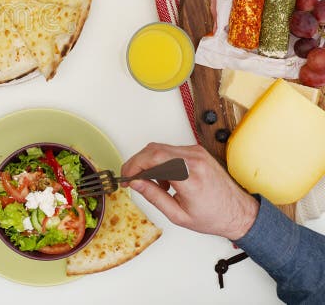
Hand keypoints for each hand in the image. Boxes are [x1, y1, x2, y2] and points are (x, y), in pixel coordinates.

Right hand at [122, 143, 258, 240]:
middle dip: (138, 163)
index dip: (134, 165)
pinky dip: (162, 161)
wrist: (238, 212)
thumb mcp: (178, 215)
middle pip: (153, 150)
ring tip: (156, 184)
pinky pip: (171, 150)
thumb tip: (135, 182)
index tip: (126, 176)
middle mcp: (194, 160)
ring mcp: (197, 153)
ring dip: (150, 163)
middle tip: (131, 177)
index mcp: (190, 177)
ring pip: (161, 148)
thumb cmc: (213, 217)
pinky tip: (167, 178)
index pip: (153, 159)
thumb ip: (153, 196)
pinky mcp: (198, 151)